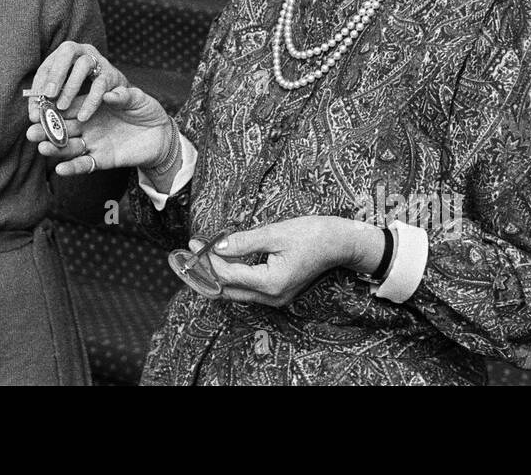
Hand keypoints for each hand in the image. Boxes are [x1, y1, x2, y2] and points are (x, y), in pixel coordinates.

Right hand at [25, 84, 174, 177]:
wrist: (162, 134)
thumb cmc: (147, 110)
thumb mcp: (138, 100)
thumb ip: (124, 96)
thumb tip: (109, 94)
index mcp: (91, 106)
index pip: (68, 105)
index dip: (54, 106)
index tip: (40, 106)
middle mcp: (87, 125)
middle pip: (62, 127)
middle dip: (46, 129)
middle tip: (31, 131)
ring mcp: (92, 143)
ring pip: (68, 147)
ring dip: (54, 148)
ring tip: (41, 147)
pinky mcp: (102, 160)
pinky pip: (84, 164)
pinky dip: (72, 168)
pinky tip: (59, 169)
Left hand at [28, 40, 127, 121]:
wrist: (114, 92)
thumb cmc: (82, 92)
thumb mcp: (62, 94)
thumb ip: (49, 101)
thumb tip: (33, 116)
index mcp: (65, 54)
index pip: (47, 66)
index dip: (38, 84)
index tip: (34, 103)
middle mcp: (82, 51)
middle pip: (67, 52)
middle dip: (56, 73)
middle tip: (48, 95)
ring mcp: (98, 60)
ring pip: (84, 64)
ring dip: (70, 86)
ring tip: (61, 107)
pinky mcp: (112, 75)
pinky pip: (100, 85)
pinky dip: (91, 101)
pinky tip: (82, 117)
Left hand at [199, 216, 375, 307]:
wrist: (341, 243)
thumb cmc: (313, 235)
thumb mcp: (275, 233)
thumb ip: (244, 242)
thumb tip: (217, 246)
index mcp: (271, 283)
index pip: (229, 275)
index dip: (208, 259)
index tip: (194, 243)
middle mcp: (272, 297)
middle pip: (228, 290)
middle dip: (207, 272)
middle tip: (190, 253)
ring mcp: (276, 298)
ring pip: (236, 292)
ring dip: (218, 275)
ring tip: (201, 255)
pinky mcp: (278, 292)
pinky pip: (248, 289)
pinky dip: (232, 276)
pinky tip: (222, 261)